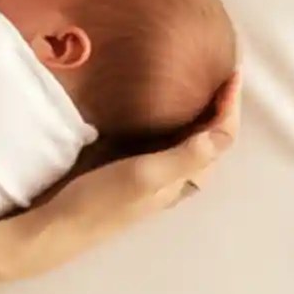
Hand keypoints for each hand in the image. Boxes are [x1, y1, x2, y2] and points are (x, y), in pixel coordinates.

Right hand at [6, 73, 241, 278]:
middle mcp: (180, 173)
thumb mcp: (144, 176)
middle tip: (222, 69)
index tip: (231, 72)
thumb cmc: (102, 200)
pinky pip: (170, 136)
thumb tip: (222, 133)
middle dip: (222, 103)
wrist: (62, 224)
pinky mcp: (139, 165)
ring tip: (201, 79)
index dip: (230, 104)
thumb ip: (184, 157)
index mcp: (188, 176)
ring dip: (201, 109)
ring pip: (193, 135)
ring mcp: (160, 170)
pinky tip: (164, 102)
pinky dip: (176, 116)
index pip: (222, 135)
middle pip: (213, 134)